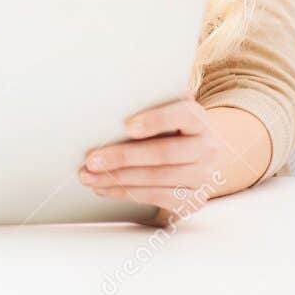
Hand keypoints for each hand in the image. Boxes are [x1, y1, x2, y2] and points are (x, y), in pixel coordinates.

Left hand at [79, 99, 225, 218]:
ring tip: (88, 176)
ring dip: (117, 179)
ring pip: (156, 178)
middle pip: (163, 153)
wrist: (199, 154)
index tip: (127, 126)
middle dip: (123, 157)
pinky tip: (103, 188)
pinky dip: (125, 193)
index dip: (155, 120)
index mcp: (199, 120)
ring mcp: (202, 176)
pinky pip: (155, 198)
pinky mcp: (193, 200)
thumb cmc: (171, 127)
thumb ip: (151, 102)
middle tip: (92, 159)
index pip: (182, 115)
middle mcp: (206, 148)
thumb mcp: (167, 109)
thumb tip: (117, 95)